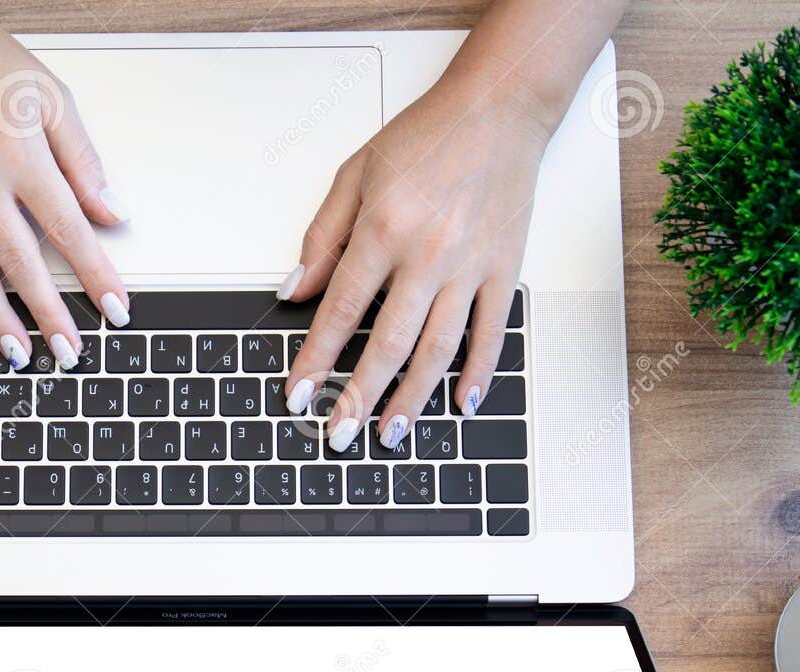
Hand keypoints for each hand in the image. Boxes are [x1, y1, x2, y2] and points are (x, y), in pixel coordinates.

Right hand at [0, 0, 129, 368]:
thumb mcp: (51, 97)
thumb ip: (83, 161)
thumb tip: (110, 213)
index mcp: (18, 154)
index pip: (67, 228)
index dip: (94, 274)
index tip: (115, 308)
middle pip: (20, 262)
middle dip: (48, 314)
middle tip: (68, 352)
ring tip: (20, 353)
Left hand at [279, 89, 548, 448]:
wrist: (498, 109)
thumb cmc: (426, 136)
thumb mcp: (355, 174)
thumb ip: (322, 237)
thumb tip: (294, 290)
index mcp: (383, 230)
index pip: (341, 311)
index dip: (316, 360)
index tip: (298, 395)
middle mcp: (428, 254)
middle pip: (388, 345)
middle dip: (359, 397)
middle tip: (339, 435)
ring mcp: (470, 267)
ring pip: (438, 349)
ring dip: (413, 398)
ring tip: (392, 434)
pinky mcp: (504, 269)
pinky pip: (492, 333)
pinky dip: (478, 372)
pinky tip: (461, 403)